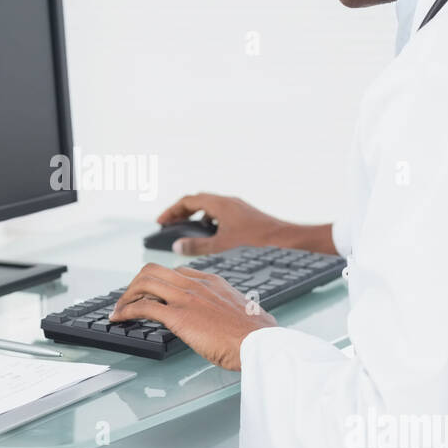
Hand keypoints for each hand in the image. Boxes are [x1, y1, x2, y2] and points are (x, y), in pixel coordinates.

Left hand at [108, 262, 276, 369]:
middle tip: (128, 300)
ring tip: (119, 309)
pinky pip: (143, 307)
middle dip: (136, 285)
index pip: (176, 272)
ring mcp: (186, 297)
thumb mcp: (245, 312)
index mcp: (212, 282)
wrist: (260, 344)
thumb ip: (234, 309)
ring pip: (144, 282)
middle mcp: (197, 284)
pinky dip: (126, 311)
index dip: (158, 282)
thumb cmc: (257, 335)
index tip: (151, 294)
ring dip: (126, 296)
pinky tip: (119, 318)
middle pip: (154, 271)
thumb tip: (240, 317)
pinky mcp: (178, 315)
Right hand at [156, 193, 287, 256]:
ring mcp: (238, 208)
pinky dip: (210, 222)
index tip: (160, 222)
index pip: (188, 201)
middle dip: (181, 213)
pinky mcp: (245, 217)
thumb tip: (177, 246)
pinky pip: (221, 214)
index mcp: (220, 204)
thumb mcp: (222, 245)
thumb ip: (197, 246)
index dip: (172, 211)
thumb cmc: (257, 242)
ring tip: (187, 232)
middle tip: (169, 225)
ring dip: (196, 217)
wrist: (286, 241)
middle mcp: (228, 202)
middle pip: (198, 201)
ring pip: (210, 208)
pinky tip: (211, 238)